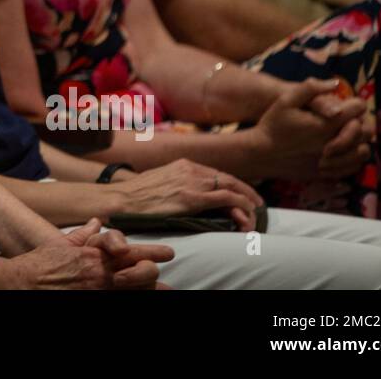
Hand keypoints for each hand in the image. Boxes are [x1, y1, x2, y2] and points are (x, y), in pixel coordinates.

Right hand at [10, 219, 170, 289]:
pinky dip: (130, 298)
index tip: (167, 253)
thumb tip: (95, 222)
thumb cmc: (40, 263)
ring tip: (162, 290)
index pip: (131, 251)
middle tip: (162, 279)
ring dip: (148, 290)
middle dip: (153, 274)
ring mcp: (98, 290)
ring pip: (134, 290)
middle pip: (140, 273)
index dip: (153, 252)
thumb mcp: (60, 243)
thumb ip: (82, 235)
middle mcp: (100, 273)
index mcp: (94, 255)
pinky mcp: (92, 301)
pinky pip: (120, 300)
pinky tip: (138, 297)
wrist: (23, 283)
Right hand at [115, 159, 262, 230]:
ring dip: (247, 202)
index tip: (241, 194)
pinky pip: (227, 199)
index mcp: (183, 165)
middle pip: (228, 179)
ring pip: (232, 188)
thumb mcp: (160, 183)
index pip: (216, 174)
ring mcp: (193, 182)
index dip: (233, 185)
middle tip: (257, 204)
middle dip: (246, 192)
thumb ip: (176, 185)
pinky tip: (246, 216)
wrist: (122, 199)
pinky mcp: (193, 197)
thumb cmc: (136, 196)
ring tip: (255, 214)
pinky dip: (241, 206)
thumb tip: (186, 196)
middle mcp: (191, 169)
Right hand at [250, 79, 367, 178]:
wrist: (262, 153)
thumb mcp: (286, 100)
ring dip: (361, 141)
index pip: (358, 109)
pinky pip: (354, 167)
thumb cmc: (273, 124)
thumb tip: (335, 83)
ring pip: (364, 151)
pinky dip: (355, 158)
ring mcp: (333, 161)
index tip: (349, 103)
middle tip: (351, 118)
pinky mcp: (329, 173)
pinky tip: (344, 151)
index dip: (356, 103)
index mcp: (326, 124)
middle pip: (367, 131)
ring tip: (349, 135)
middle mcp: (334, 143)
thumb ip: (311, 88)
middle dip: (362, 121)